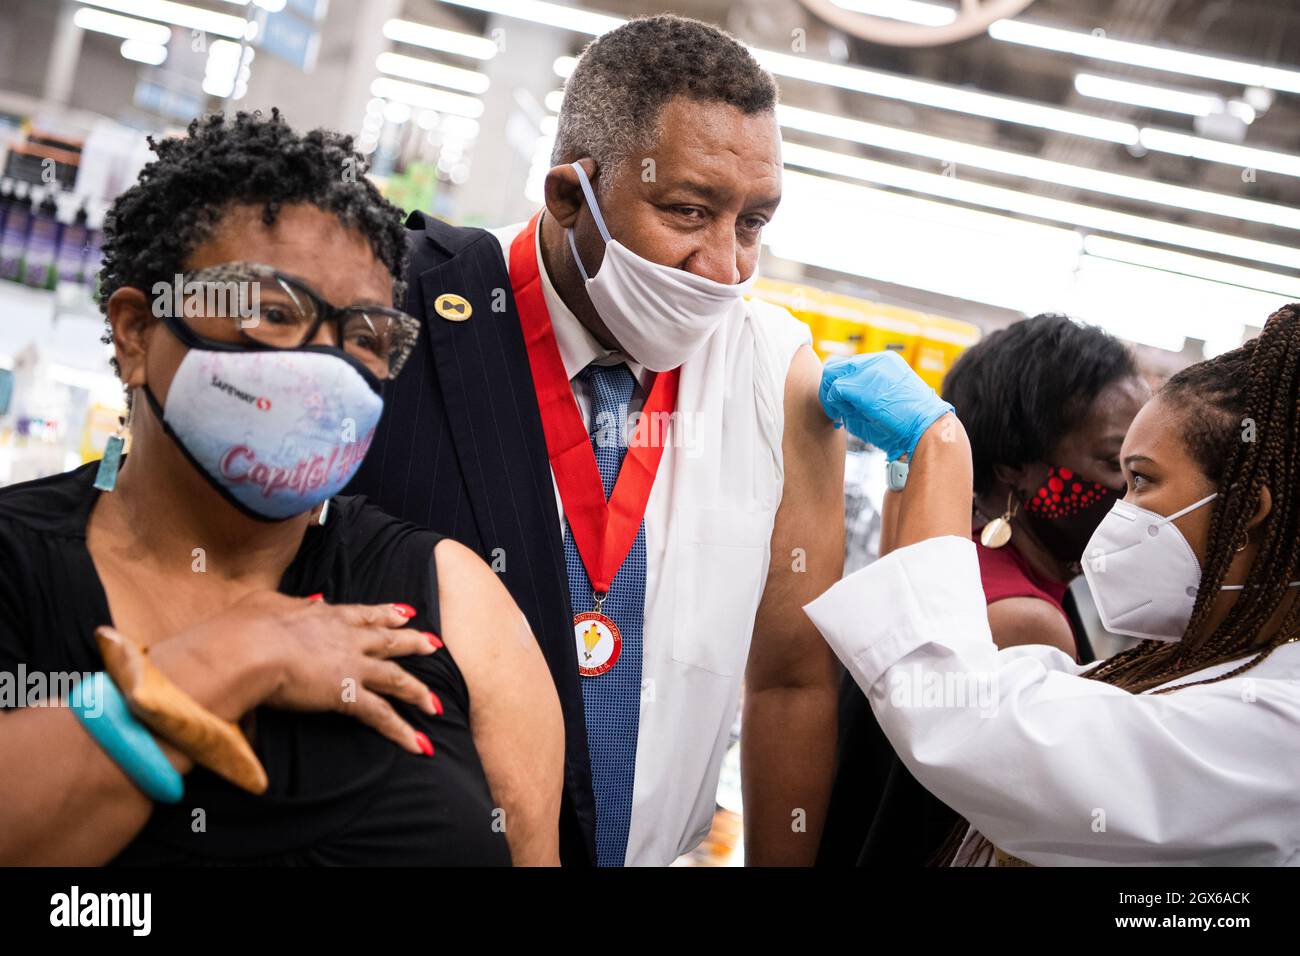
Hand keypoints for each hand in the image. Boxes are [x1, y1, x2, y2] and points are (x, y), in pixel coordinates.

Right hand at [163, 592, 438, 754]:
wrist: (248, 648)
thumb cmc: (245, 627)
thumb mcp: (267, 603)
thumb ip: (291, 603)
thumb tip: (306, 599)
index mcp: (326, 616)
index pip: (364, 615)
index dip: (386, 614)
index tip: (406, 613)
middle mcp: (346, 639)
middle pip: (389, 641)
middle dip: (413, 643)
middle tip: (434, 644)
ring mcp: (351, 666)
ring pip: (395, 678)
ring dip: (418, 691)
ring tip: (435, 703)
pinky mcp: (347, 694)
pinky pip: (382, 715)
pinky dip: (402, 731)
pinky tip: (420, 744)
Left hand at [819, 351, 954, 460]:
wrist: (927, 429)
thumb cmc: (907, 426)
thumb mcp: (885, 402)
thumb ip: (862, 396)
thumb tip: (836, 400)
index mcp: (886, 363)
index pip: (850, 366)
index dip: (840, 386)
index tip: (841, 407)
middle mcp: (877, 361)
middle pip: (837, 365)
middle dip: (829, 389)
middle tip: (833, 411)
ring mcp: (869, 369)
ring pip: (832, 374)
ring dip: (830, 397)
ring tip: (838, 415)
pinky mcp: (862, 384)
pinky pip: (835, 389)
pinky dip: (832, 404)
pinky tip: (840, 418)